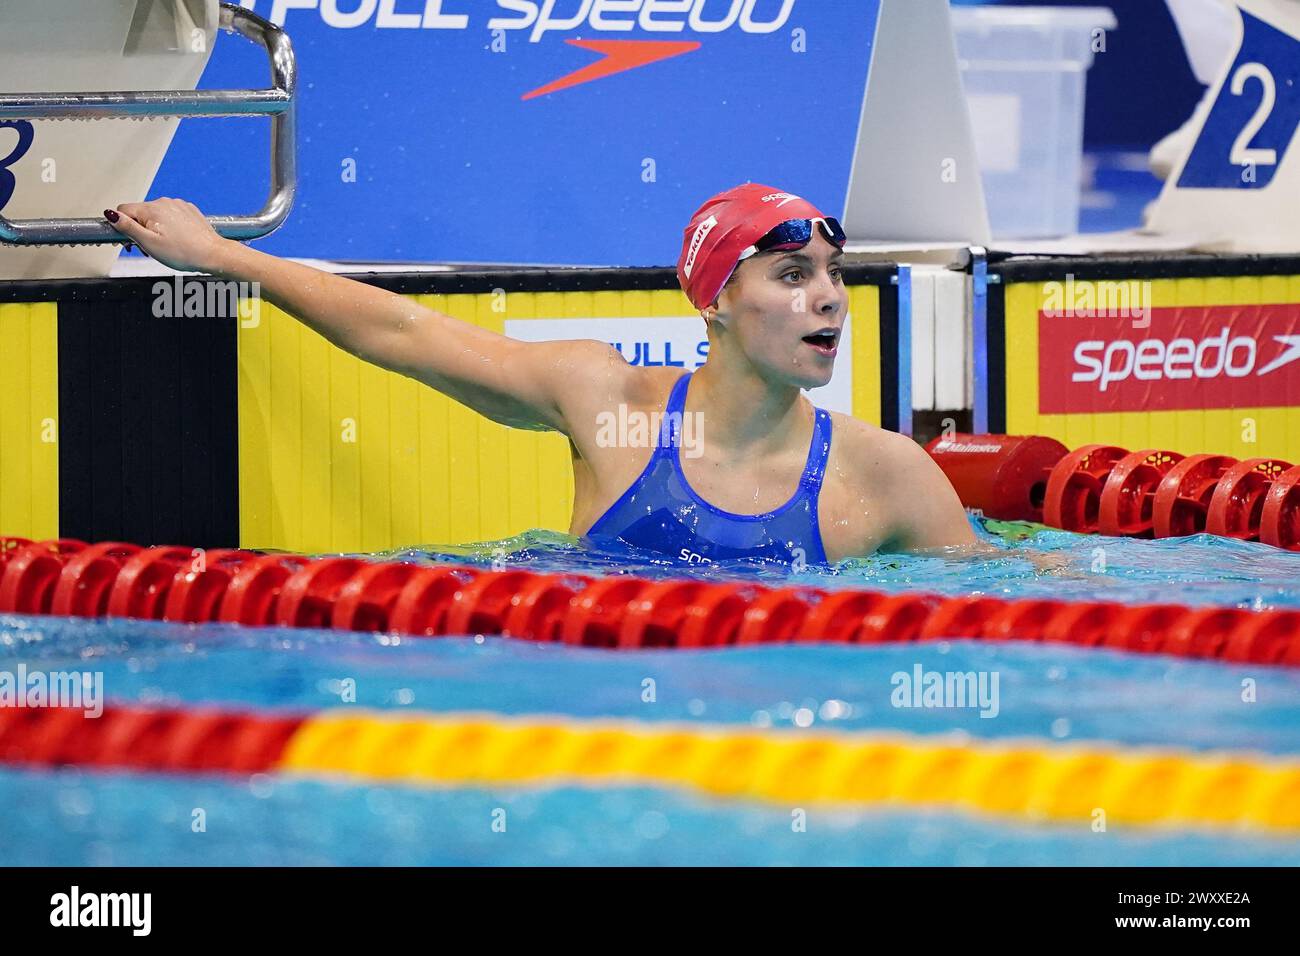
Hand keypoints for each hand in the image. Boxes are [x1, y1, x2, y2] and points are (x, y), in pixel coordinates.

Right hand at [104, 198, 230, 273]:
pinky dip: (168, 227)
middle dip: (140, 230)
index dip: (122, 227)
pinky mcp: (188, 210)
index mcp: (151, 209)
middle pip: (139, 214)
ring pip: (155, 215)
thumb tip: (110, 215)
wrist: (213, 254)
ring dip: (154, 229)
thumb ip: (127, 227)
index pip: (123, 211)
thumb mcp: (149, 243)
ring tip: (165, 246)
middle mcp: (164, 202)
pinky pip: (170, 216)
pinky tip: (176, 240)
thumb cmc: (184, 252)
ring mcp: (178, 205)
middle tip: (149, 248)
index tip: (129, 241)